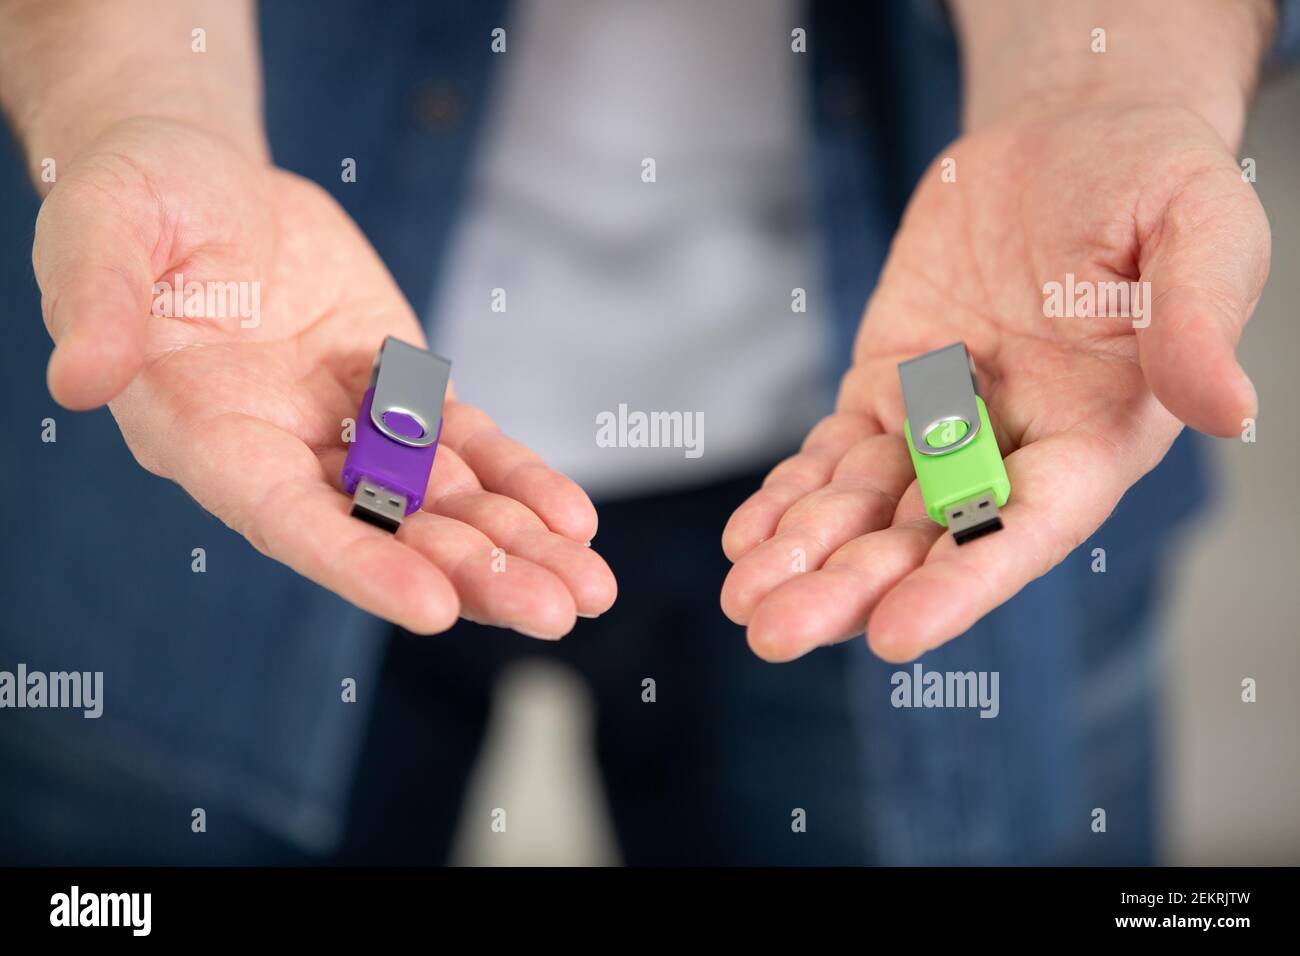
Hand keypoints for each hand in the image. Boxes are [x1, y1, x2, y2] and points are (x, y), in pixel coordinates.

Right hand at [35, 118, 614, 636]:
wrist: (206, 178)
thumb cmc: (136, 200)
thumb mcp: (101, 230)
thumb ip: (96, 303)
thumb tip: (78, 379)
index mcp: (208, 438)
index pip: (288, 522)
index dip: (358, 566)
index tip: (432, 607)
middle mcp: (285, 454)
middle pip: (386, 532)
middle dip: (472, 572)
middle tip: (555, 612)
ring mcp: (349, 429)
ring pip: (441, 503)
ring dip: (516, 545)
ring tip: (588, 587)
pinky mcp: (400, 392)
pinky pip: (467, 447)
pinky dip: (519, 480)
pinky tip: (573, 520)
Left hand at [722, 104, 1267, 661]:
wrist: (1069, 139)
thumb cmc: (1150, 181)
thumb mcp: (1201, 226)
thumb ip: (1197, 319)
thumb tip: (1227, 410)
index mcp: (1095, 435)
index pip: (1026, 526)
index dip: (963, 582)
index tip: (895, 633)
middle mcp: (1015, 449)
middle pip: (927, 537)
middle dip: (852, 586)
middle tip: (775, 632)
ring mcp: (943, 423)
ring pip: (867, 507)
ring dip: (805, 556)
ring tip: (744, 600)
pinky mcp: (888, 385)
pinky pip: (834, 453)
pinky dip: (791, 494)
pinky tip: (746, 539)